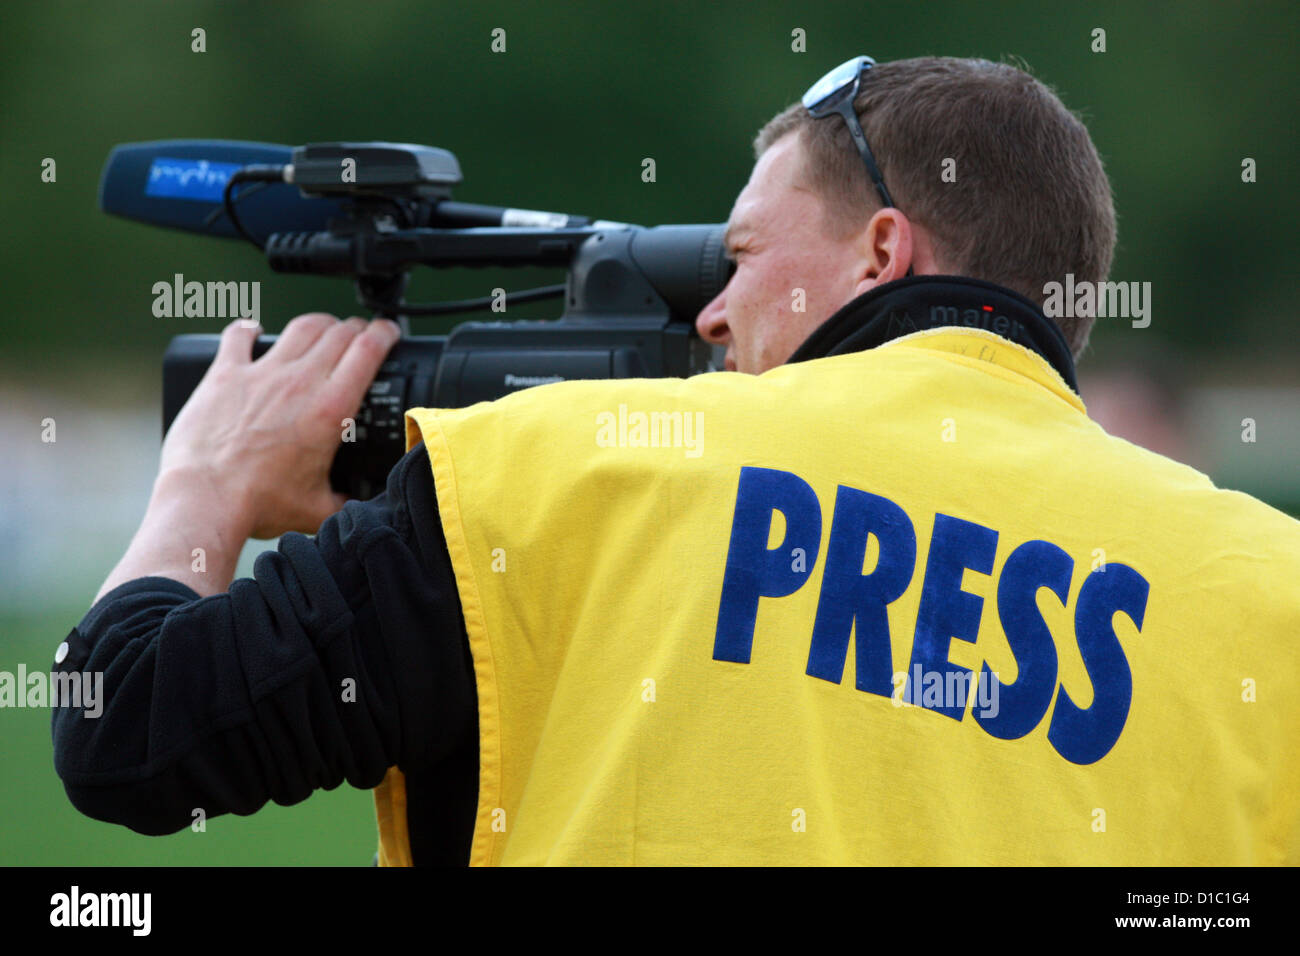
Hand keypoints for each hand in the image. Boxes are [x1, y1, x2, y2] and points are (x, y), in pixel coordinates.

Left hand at [159, 313, 401, 539]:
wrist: (206, 499)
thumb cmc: (259, 503)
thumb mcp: (317, 507)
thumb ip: (343, 501)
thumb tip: (353, 502)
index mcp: (330, 409)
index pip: (368, 350)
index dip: (384, 333)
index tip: (389, 333)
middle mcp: (300, 381)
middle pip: (339, 333)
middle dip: (357, 327)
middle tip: (361, 334)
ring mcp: (262, 373)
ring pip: (300, 328)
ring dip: (319, 324)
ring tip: (324, 328)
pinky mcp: (225, 374)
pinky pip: (239, 336)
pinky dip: (249, 329)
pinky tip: (253, 330)